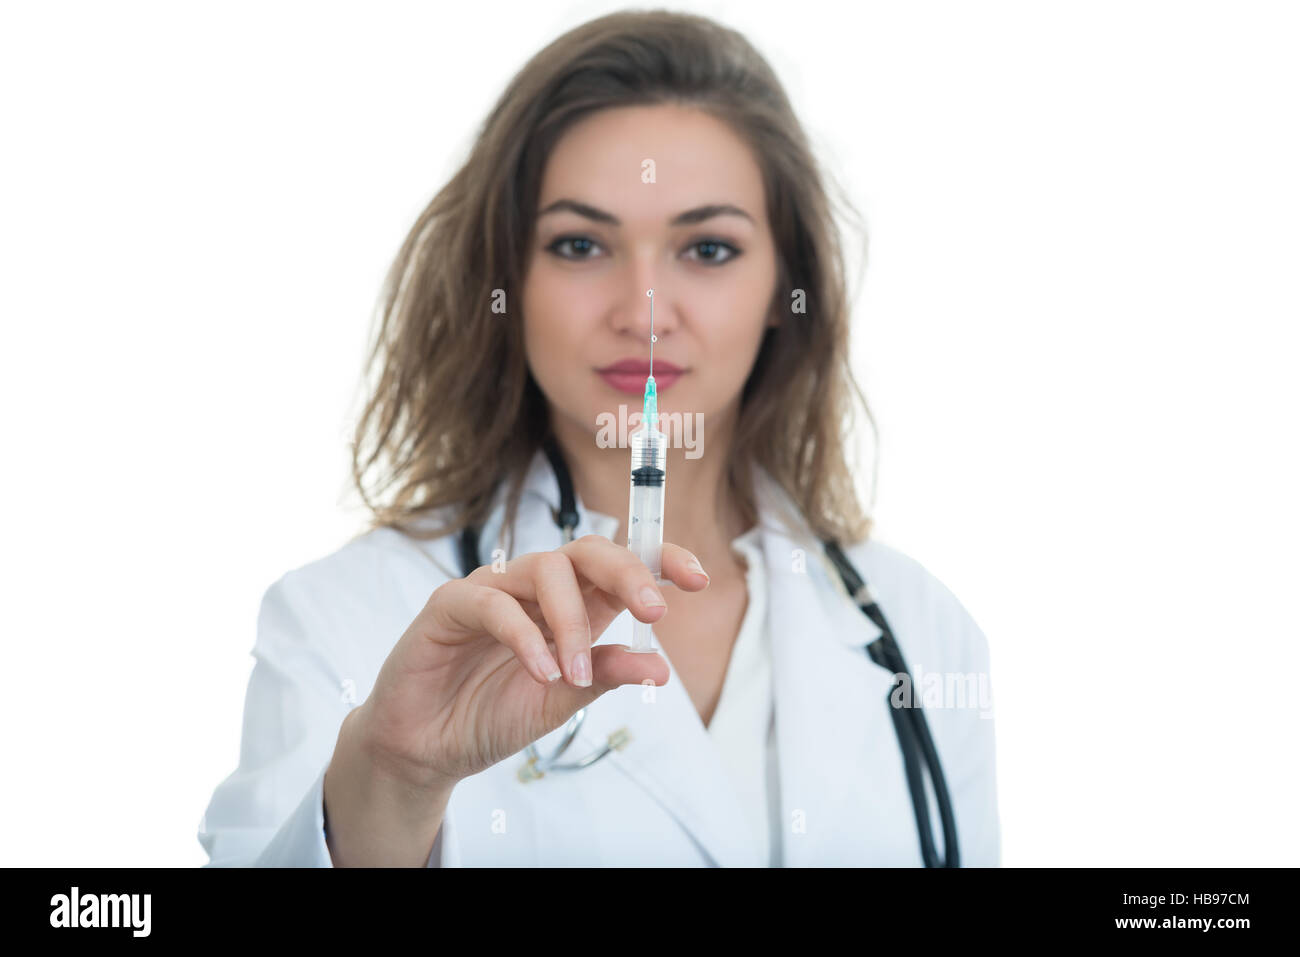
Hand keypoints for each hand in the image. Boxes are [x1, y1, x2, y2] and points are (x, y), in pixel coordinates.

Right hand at [354, 535, 709, 791]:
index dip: (660, 559)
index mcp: (573, 604)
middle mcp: (536, 589)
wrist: (428, 747)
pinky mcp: (450, 604)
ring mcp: (493, 589)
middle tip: (654, 610)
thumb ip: (604, 677)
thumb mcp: (562, 701)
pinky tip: (540, 671)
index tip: (698, 579)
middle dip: (628, 573)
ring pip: (545, 569)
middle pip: (588, 550)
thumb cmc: (494, 714)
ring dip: (571, 621)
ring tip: (573, 674)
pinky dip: (523, 636)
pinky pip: (493, 602)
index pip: (621, 564)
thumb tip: (661, 668)